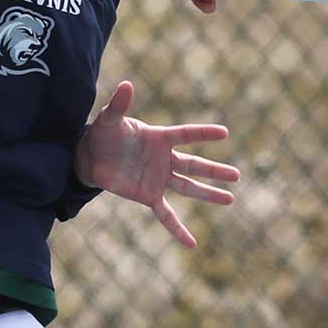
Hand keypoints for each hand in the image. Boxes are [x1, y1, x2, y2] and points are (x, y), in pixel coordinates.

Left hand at [73, 81, 240, 247]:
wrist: (90, 157)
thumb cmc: (103, 134)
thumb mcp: (109, 119)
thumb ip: (118, 105)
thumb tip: (125, 85)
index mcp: (159, 138)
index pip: (186, 135)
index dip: (203, 133)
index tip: (224, 132)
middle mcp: (164, 159)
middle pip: (194, 165)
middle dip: (215, 171)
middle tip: (237, 175)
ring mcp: (158, 178)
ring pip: (188, 188)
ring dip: (208, 194)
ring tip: (230, 199)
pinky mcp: (148, 196)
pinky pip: (166, 215)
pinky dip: (177, 229)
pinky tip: (192, 243)